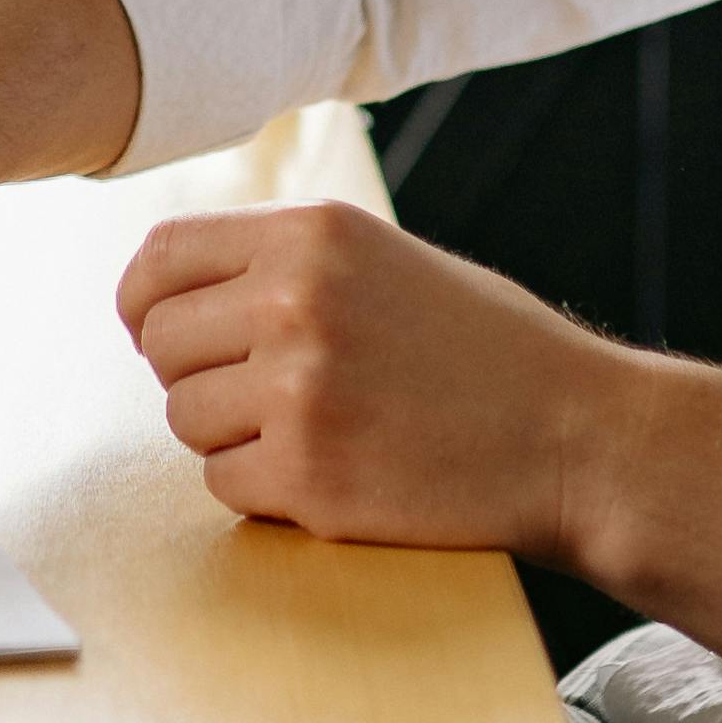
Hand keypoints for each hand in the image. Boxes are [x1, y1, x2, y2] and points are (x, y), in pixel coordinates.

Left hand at [112, 202, 624, 553]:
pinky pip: (223, 483)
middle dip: (192, 374)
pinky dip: (262, 488)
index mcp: (313, 234)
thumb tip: (173, 286)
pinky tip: (332, 472)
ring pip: (185, 417)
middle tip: (256, 395)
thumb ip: (287, 261)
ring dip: (230, 434)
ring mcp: (298, 389)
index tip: (155, 330)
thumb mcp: (387, 260)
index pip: (161, 254)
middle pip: (161, 343)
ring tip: (314, 430)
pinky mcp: (309, 473)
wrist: (578, 438)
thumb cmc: (488, 352)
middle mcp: (295, 300)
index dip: (143, 300)